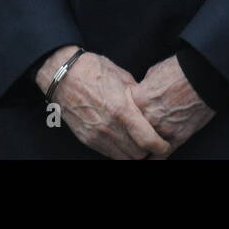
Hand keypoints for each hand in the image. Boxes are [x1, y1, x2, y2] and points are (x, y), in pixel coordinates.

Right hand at [35, 46, 170, 159]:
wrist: (63, 76)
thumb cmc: (94, 70)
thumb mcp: (123, 77)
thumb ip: (138, 97)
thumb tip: (151, 107)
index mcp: (122, 109)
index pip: (148, 140)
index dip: (161, 146)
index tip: (165, 144)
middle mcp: (110, 127)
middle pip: (138, 154)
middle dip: (149, 152)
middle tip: (154, 144)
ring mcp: (97, 135)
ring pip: (123, 158)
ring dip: (134, 154)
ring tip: (140, 145)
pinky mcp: (87, 139)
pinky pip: (108, 154)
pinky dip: (119, 152)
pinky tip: (123, 141)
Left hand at [131, 55, 214, 156]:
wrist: (203, 75)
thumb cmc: (179, 70)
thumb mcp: (153, 73)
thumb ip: (142, 89)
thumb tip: (138, 95)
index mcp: (137, 100)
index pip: (122, 115)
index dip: (124, 117)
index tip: (122, 121)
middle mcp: (147, 117)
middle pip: (131, 134)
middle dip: (128, 136)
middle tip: (126, 140)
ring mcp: (163, 128)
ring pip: (145, 147)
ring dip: (142, 148)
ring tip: (138, 151)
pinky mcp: (178, 136)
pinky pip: (162, 154)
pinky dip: (155, 158)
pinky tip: (151, 160)